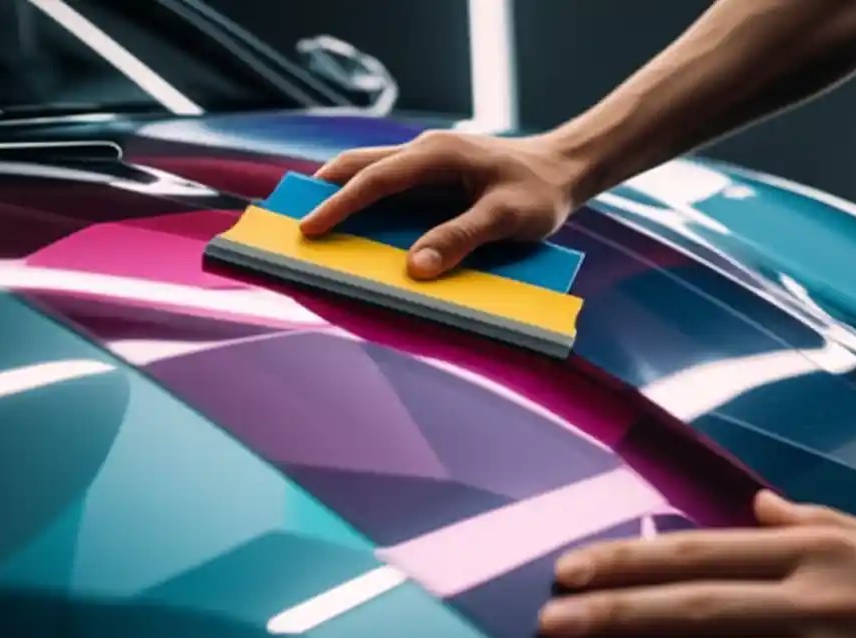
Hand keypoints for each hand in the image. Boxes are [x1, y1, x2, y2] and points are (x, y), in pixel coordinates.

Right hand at [300, 130, 586, 279]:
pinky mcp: (432, 177)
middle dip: (322, 190)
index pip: (375, 178)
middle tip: (290, 224)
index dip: (338, 204)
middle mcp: (425, 151)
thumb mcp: (508, 218)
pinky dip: (364, 203)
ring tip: (312, 227)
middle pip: (358, 164)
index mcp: (437, 155)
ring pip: (368, 171)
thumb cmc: (540, 192)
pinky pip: (388, 186)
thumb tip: (414, 267)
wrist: (565, 169)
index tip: (307, 229)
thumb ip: (462, 238)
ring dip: (340, 194)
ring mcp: (427, 161)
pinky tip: (356, 230)